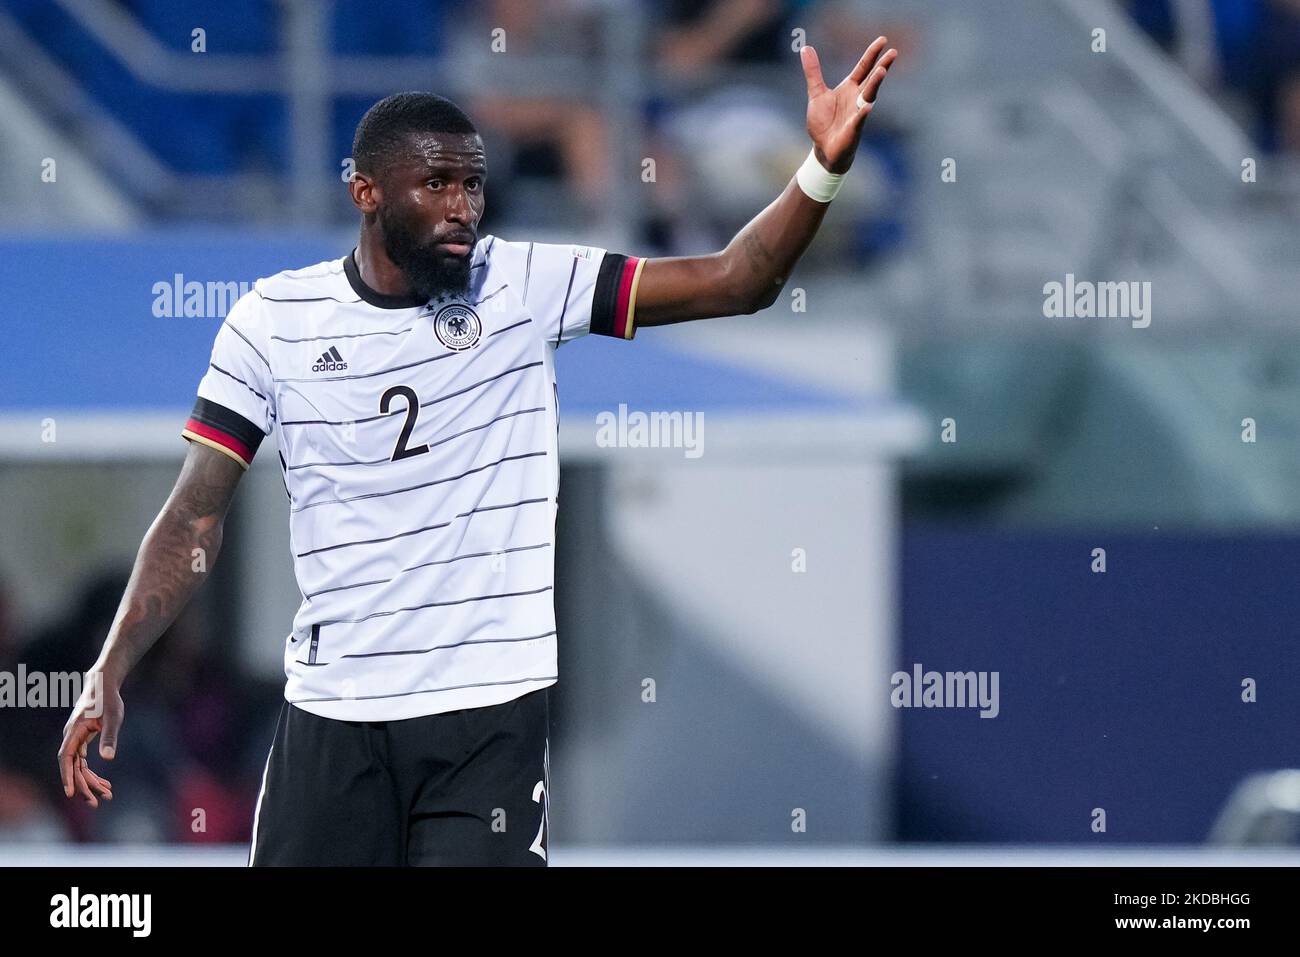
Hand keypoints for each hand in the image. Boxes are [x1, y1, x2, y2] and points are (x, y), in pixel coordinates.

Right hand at [57, 670, 121, 807]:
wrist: (103, 684)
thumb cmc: (108, 699)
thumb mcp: (112, 717)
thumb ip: (109, 737)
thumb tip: (107, 758)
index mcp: (74, 732)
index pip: (66, 759)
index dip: (67, 776)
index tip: (71, 793)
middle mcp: (72, 738)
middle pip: (72, 767)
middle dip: (83, 785)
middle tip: (96, 803)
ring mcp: (76, 740)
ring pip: (79, 767)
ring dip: (90, 782)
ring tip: (106, 796)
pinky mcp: (83, 740)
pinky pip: (84, 762)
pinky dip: (93, 773)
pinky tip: (105, 784)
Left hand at [801, 36, 897, 174]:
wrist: (824, 149)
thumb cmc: (824, 122)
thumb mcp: (816, 93)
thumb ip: (813, 72)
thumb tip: (806, 48)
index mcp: (850, 88)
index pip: (863, 67)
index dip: (872, 54)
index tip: (883, 40)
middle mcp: (858, 98)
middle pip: (872, 78)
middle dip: (882, 65)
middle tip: (893, 52)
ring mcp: (858, 113)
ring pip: (869, 96)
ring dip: (875, 83)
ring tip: (881, 71)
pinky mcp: (853, 129)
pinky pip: (859, 120)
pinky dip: (862, 114)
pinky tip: (867, 108)